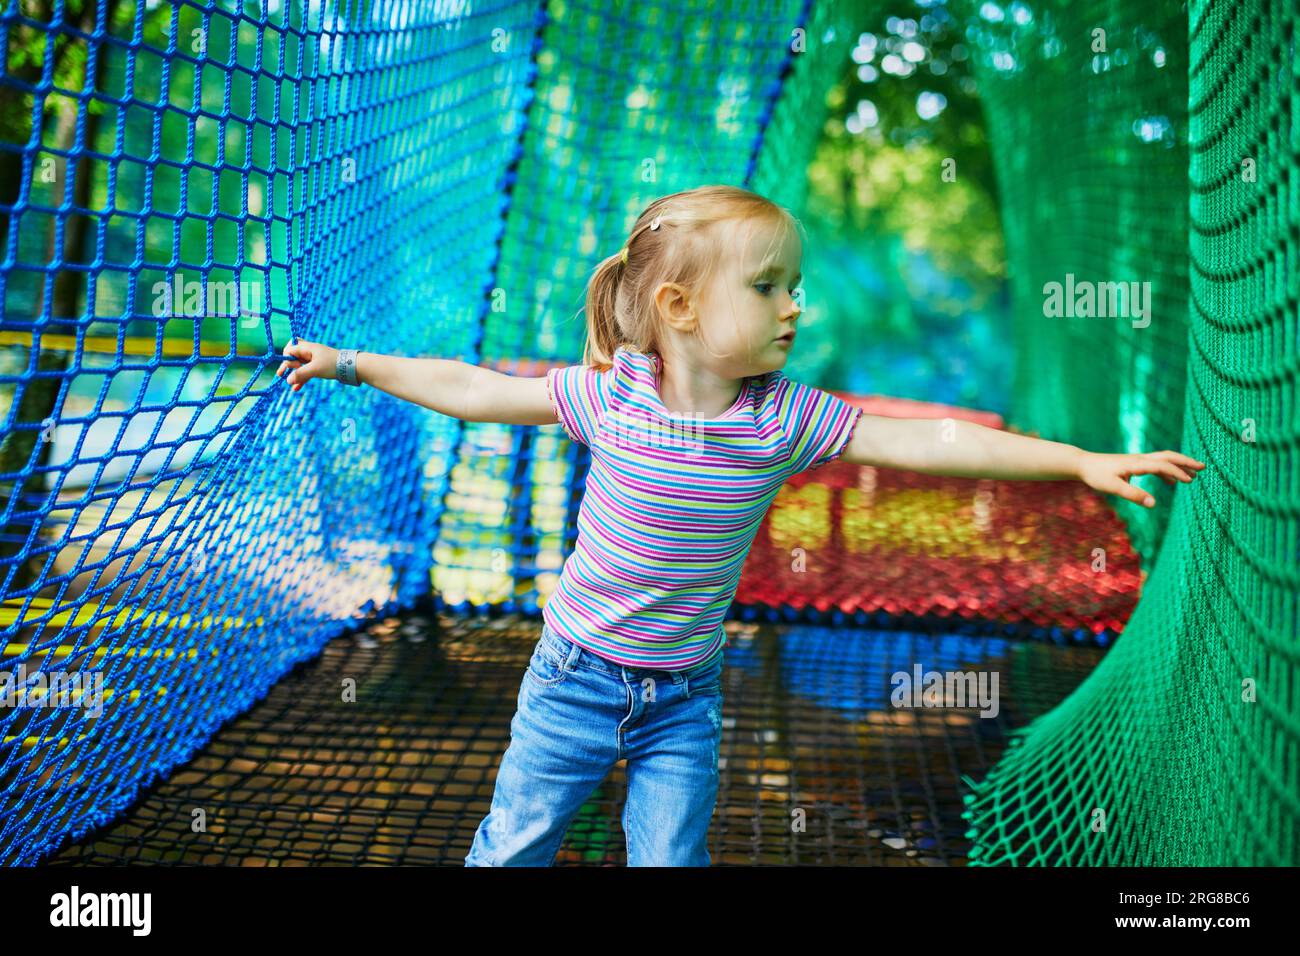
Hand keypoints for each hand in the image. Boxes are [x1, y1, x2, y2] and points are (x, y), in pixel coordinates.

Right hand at [276, 340, 338, 391]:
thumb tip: (288, 380)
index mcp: (308, 348)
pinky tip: (296, 389)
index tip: (290, 368)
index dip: (286, 358)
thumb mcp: (315, 369)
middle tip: (282, 374)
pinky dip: (301, 379)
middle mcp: (309, 352)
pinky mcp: (318, 367)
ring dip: (294, 373)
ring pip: (299, 365)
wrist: (350, 367)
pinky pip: (306, 372)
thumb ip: (301, 374)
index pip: (290, 349)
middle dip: (287, 365)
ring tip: (288, 383)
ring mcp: (314, 359)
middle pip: (293, 355)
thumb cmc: (333, 364)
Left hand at [1076, 450, 1206, 507]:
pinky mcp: (1133, 464)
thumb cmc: (1096, 475)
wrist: (1082, 464)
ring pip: (1163, 460)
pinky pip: (1155, 465)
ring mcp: (1137, 460)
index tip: (1190, 480)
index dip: (1177, 472)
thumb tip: (1153, 504)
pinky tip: (1171, 483)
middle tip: (1203, 467)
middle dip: (1186, 461)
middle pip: (1168, 456)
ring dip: (1178, 466)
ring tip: (1193, 476)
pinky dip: (1166, 472)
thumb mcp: (1113, 487)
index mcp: (1137, 463)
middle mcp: (1139, 459)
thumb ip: (1133, 495)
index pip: (1162, 465)